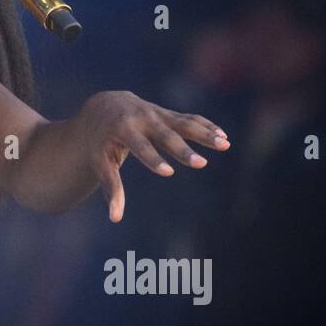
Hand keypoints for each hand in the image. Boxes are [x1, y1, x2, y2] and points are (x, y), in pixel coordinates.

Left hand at [73, 90, 229, 222]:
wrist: (104, 107)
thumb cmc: (101, 141)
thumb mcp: (101, 162)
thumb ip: (112, 187)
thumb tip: (115, 218)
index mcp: (121, 129)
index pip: (139, 147)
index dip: (153, 160)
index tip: (168, 172)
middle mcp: (141, 118)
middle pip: (165, 135)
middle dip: (182, 150)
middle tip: (200, 164)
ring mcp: (157, 113)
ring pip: (183, 123)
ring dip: (205, 133)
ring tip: (225, 145)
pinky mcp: (168, 114)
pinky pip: (190, 119)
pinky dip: (207, 126)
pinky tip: (224, 136)